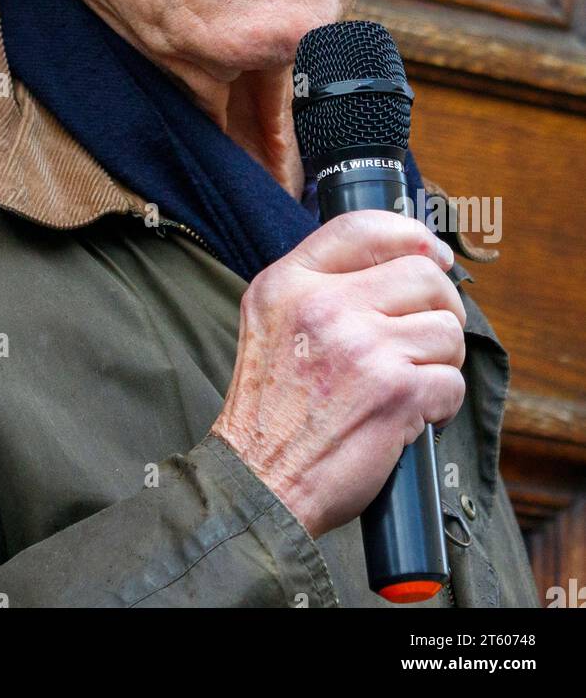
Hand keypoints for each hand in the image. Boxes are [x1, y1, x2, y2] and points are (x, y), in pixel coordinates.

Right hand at [210, 212, 465, 538]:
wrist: (259, 483)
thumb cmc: (271, 409)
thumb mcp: (269, 321)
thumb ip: (318, 285)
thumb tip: (397, 258)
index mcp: (290, 283)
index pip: (364, 227)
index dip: (411, 234)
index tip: (433, 254)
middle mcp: (325, 306)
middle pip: (422, 274)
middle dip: (441, 305)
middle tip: (429, 334)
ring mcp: (363, 347)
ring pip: (447, 328)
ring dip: (442, 359)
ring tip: (411, 381)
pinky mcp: (395, 392)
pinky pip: (452, 381)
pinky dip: (442, 404)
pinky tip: (411, 416)